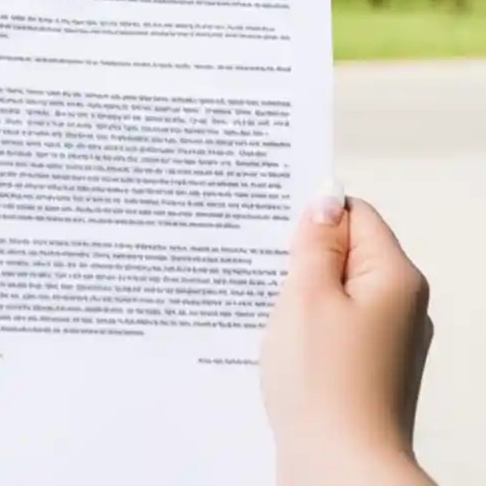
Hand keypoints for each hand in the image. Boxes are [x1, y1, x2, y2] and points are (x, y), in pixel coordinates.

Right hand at [261, 182, 434, 484]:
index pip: (356, 216)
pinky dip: (303, 330)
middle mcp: (399, 306)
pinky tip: (279, 347)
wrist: (339, 467)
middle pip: (345, 255)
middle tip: (262, 276)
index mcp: (394, 278)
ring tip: (269, 318)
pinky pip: (331, 330)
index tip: (273, 230)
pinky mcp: (364, 369)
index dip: (312, 217)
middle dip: (299, 260)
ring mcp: (383, 341)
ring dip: (297, 298)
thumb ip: (315, 244)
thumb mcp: (307, 296)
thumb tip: (324, 201)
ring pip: (334, 294)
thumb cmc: (324, 385)